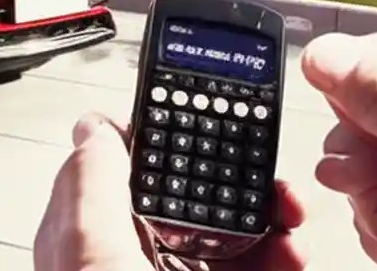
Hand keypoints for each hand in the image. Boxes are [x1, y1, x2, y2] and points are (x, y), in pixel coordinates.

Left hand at [34, 112, 306, 270]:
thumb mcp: (89, 251)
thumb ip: (89, 185)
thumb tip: (90, 127)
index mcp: (86, 238)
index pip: (124, 167)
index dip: (167, 138)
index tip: (210, 120)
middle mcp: (124, 257)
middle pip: (184, 198)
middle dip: (232, 180)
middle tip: (269, 180)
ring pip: (223, 235)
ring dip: (265, 219)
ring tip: (289, 218)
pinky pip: (248, 267)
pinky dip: (276, 257)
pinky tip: (290, 253)